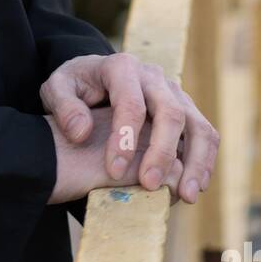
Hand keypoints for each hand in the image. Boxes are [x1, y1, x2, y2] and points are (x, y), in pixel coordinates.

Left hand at [39, 51, 219, 205]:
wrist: (94, 77)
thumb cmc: (76, 86)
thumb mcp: (56, 88)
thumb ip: (63, 106)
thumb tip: (81, 131)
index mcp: (121, 66)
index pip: (130, 102)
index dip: (124, 138)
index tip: (113, 170)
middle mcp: (153, 76)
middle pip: (170, 111)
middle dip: (162, 151)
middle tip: (149, 184)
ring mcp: (173, 92)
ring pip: (197, 123)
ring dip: (195, 161)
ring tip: (186, 195)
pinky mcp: (185, 110)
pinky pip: (205, 134)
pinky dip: (204, 160)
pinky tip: (194, 187)